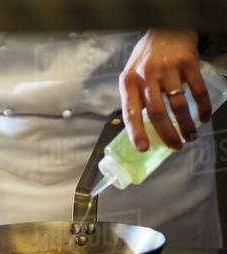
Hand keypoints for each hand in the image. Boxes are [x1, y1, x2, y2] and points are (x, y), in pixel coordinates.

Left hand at [119, 29, 210, 151]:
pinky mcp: (187, 61)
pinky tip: (203, 117)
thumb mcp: (133, 75)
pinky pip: (197, 90)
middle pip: (157, 112)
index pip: (130, 112)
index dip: (136, 132)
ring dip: (186, 125)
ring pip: (178, 105)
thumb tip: (142, 128)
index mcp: (128, 81)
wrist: (166, 28)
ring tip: (191, 135)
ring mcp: (166, 68)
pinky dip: (202, 107)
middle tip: (176, 147)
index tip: (143, 148)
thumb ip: (136, 98)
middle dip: (168, 134)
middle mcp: (145, 75)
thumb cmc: (147, 57)